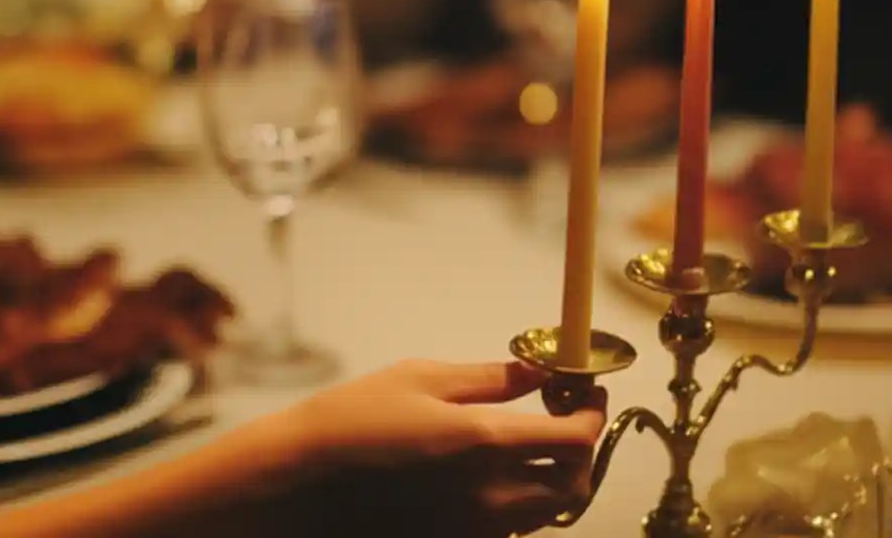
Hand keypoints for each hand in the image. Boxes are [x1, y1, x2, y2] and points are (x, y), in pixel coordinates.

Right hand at [267, 359, 606, 537]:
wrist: (299, 480)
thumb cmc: (355, 417)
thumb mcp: (420, 379)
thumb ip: (489, 378)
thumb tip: (540, 370)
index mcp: (485, 444)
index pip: (575, 439)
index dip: (592, 413)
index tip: (585, 390)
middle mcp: (491, 495)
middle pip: (572, 486)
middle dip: (581, 452)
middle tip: (566, 419)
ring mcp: (475, 527)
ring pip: (547, 513)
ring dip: (556, 479)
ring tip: (535, 446)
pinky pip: (512, 528)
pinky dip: (523, 504)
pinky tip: (496, 476)